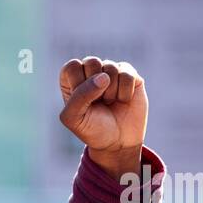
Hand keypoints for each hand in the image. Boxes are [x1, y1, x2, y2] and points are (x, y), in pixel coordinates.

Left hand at [59, 57, 147, 178]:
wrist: (117, 141)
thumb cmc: (92, 129)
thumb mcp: (74, 119)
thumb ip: (79, 97)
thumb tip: (103, 77)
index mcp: (72, 79)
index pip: (72, 66)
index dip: (78, 84)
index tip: (82, 101)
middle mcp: (90, 71)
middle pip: (92, 61)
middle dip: (95, 87)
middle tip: (98, 102)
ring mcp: (111, 71)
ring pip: (110, 67)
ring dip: (111, 92)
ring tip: (109, 103)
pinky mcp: (130, 74)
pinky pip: (127, 74)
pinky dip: (125, 92)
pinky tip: (122, 100)